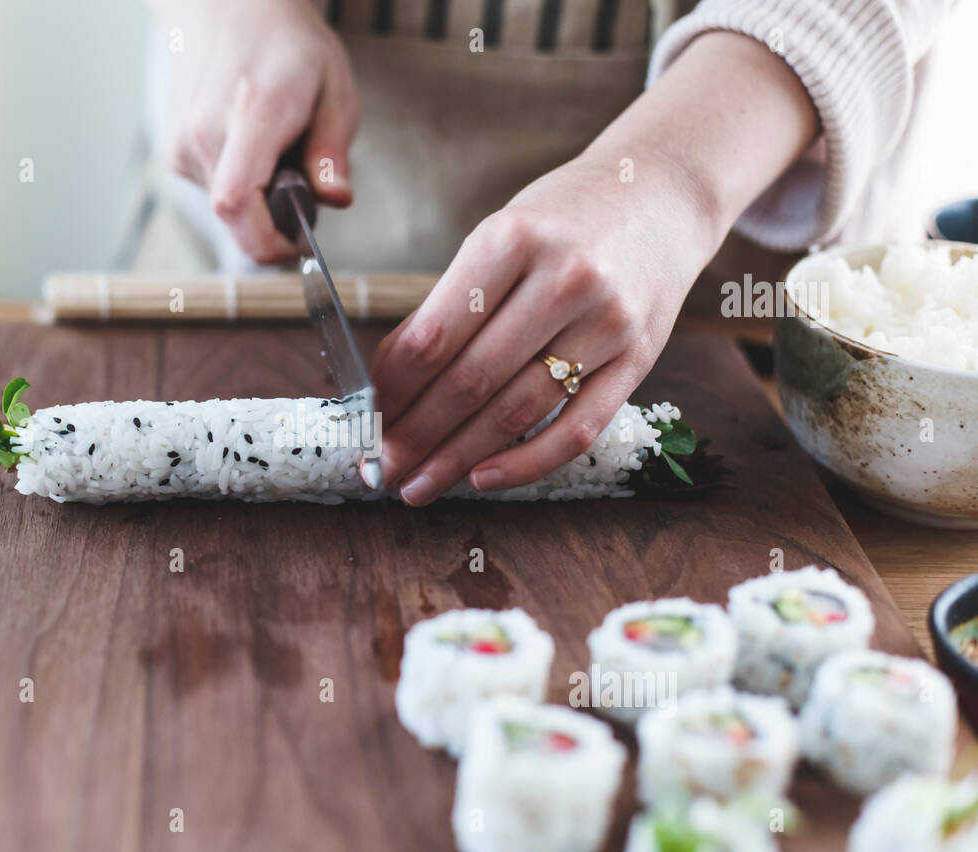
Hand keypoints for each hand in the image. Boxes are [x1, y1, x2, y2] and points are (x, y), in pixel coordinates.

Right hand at [152, 0, 358, 262]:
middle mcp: (204, 132)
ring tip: (275, 150)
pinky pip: (214, 193)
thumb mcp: (334, 91)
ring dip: (259, 199)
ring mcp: (182, 145)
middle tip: (300, 182)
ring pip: (227, 210)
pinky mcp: (175, 154)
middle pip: (235, 217)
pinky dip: (240, 185)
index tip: (298, 246)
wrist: (230, 10)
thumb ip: (333, 151)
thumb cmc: (288, 47)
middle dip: (274, 219)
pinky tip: (250, 147)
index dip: (267, 242)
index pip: (236, 202)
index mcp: (250, 114)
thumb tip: (335, 200)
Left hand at [369, 152, 716, 504]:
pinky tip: (481, 478)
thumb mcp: (498, 238)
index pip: (434, 336)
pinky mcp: (640, 358)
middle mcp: (564, 279)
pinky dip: (525, 463)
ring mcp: (607, 322)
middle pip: (471, 381)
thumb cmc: (563, 218)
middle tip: (380, 471)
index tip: (364, 425)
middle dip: (417, 436)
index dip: (392, 392)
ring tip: (419, 486)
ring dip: (458, 459)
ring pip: (517, 411)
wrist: (660, 192)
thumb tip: (389, 385)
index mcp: (512, 239)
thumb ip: (448, 307)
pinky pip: (576, 429)